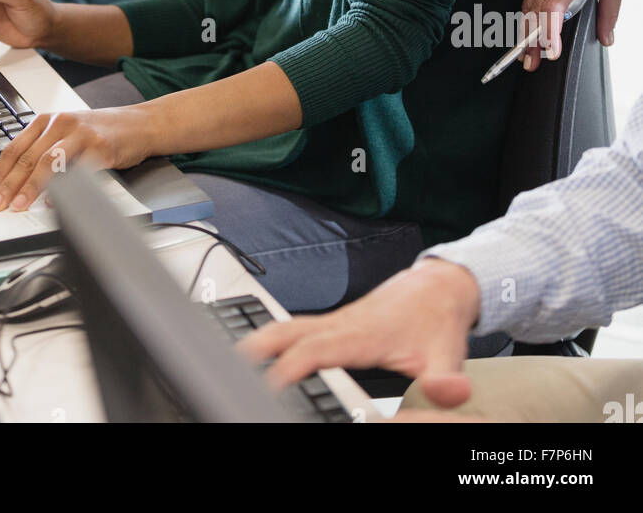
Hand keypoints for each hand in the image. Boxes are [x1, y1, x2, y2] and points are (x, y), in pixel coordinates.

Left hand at [0, 106, 157, 211]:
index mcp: (47, 121)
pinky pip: (78, 171)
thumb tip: (15, 183)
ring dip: (31, 186)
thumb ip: (43, 150)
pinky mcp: (101, 147)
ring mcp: (82, 134)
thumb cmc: (100, 132)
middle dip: (10, 184)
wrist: (140, 124)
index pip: (15, 148)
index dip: (0, 174)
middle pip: (28, 156)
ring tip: (20, 205)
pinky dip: (64, 188)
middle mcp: (61, 123)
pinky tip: (54, 202)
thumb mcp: (66, 134)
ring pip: (49, 161)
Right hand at [239, 258, 479, 390]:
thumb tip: (448, 393)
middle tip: (231, 367)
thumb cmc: (437, 320)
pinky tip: (266, 357)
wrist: (439, 286)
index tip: (271, 386)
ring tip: (235, 364)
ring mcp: (336, 321)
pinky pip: (299, 328)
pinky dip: (276, 340)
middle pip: (288, 329)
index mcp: (361, 333)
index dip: (290, 367)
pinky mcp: (337, 323)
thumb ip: (444, 380)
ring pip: (289, 325)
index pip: (316, 349)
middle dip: (258, 347)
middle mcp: (342, 323)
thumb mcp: (446, 355)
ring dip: (261, 341)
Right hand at [520, 0, 625, 68]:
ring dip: (525, 29)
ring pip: (526, 3)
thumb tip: (607, 38)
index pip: (551, 10)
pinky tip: (529, 28)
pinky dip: (527, 12)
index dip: (548, 34)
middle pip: (533, 11)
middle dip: (531, 41)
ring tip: (526, 52)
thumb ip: (610, 12)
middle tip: (530, 63)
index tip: (550, 52)